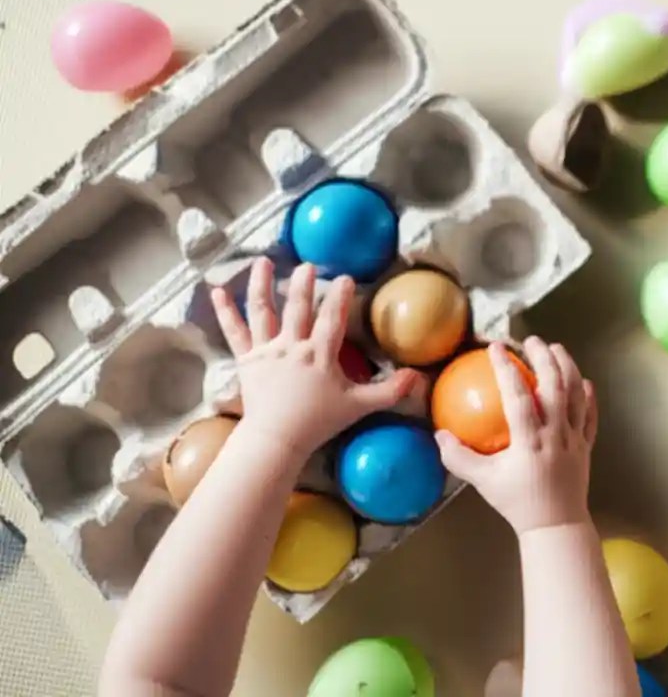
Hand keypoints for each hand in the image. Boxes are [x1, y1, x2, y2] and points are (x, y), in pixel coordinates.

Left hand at [210, 258, 417, 458]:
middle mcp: (292, 345)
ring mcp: (266, 350)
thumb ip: (389, 391)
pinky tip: (216, 291)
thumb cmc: (318, 422)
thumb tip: (417, 377)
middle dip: (304, 283)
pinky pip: (235, 331)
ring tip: (263, 262)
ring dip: (262, 284)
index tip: (345, 277)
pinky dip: (225, 311)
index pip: (333, 318)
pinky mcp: (246, 359)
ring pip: (263, 311)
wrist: (277, 439)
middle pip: (298, 307)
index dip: (339, 296)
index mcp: (320, 354)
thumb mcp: (358, 406)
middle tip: (309, 264)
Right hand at [437, 338, 597, 534]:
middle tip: (531, 340)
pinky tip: (583, 381)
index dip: (508, 370)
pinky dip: (588, 396)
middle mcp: (556, 435)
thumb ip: (459, 458)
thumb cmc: (517, 503)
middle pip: (555, 388)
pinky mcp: (587, 446)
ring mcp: (575, 439)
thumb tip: (438, 435)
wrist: (555, 525)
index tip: (497, 348)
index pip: (520, 398)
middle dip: (544, 358)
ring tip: (556, 349)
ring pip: (576, 396)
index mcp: (530, 442)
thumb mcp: (483, 482)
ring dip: (568, 368)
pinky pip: (591, 416)